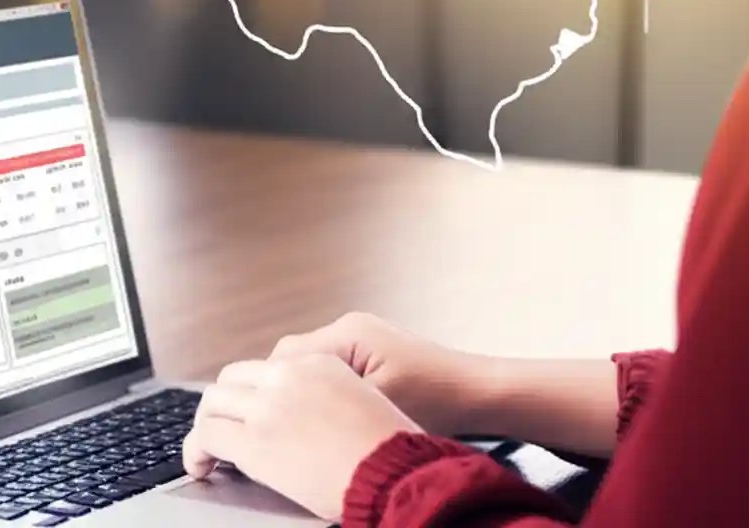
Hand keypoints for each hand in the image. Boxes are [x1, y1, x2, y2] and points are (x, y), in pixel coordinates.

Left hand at [183, 354, 420, 521]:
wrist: (399, 474)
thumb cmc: (393, 449)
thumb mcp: (368, 398)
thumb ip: (328, 393)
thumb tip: (303, 411)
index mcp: (319, 363)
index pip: (267, 368)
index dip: (252, 394)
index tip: (248, 413)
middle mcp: (290, 375)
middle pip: (233, 378)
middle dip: (223, 404)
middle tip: (220, 428)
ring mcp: (269, 405)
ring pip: (213, 402)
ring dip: (205, 423)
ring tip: (204, 449)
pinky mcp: (254, 440)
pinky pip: (207, 434)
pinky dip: (196, 449)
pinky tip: (199, 465)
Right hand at [269, 312, 494, 435]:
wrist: (479, 395)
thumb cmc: (436, 400)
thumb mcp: (375, 403)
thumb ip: (327, 396)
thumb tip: (286, 401)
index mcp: (347, 334)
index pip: (284, 356)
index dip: (271, 387)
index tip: (269, 416)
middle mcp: (349, 327)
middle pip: (293, 357)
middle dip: (285, 389)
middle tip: (286, 422)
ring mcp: (360, 338)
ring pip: (311, 364)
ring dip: (306, 390)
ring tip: (309, 420)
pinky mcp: (370, 352)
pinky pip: (331, 368)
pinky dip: (325, 389)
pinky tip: (334, 414)